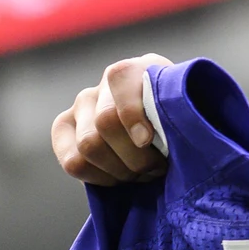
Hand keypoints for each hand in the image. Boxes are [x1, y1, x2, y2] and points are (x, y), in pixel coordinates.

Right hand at [52, 54, 173, 184]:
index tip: (147, 139)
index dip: (132, 113)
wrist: (163, 138)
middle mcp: (103, 85)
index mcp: (135, 71)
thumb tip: (164, 132)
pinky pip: (73, 162)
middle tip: (156, 168)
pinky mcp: (64, 130)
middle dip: (135, 155)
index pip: (119, 80)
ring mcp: (81, 107)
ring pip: (89, 145)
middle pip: (106, 121)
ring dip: (119, 169)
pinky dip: (99, 177)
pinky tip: (118, 178)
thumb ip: (177, 111)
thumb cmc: (179, 124)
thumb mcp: (185, 112)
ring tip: (141, 174)